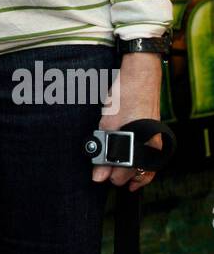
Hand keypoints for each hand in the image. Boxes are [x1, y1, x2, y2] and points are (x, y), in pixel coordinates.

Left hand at [92, 52, 162, 191]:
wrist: (140, 76)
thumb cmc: (125, 97)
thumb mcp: (108, 125)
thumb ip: (105, 154)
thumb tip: (98, 177)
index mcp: (142, 146)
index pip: (123, 174)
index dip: (108, 175)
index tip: (97, 173)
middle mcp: (153, 148)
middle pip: (134, 174)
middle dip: (118, 175)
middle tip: (103, 171)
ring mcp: (157, 142)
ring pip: (145, 169)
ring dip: (130, 172)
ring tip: (117, 175)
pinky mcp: (156, 137)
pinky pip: (150, 159)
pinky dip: (140, 165)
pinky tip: (132, 168)